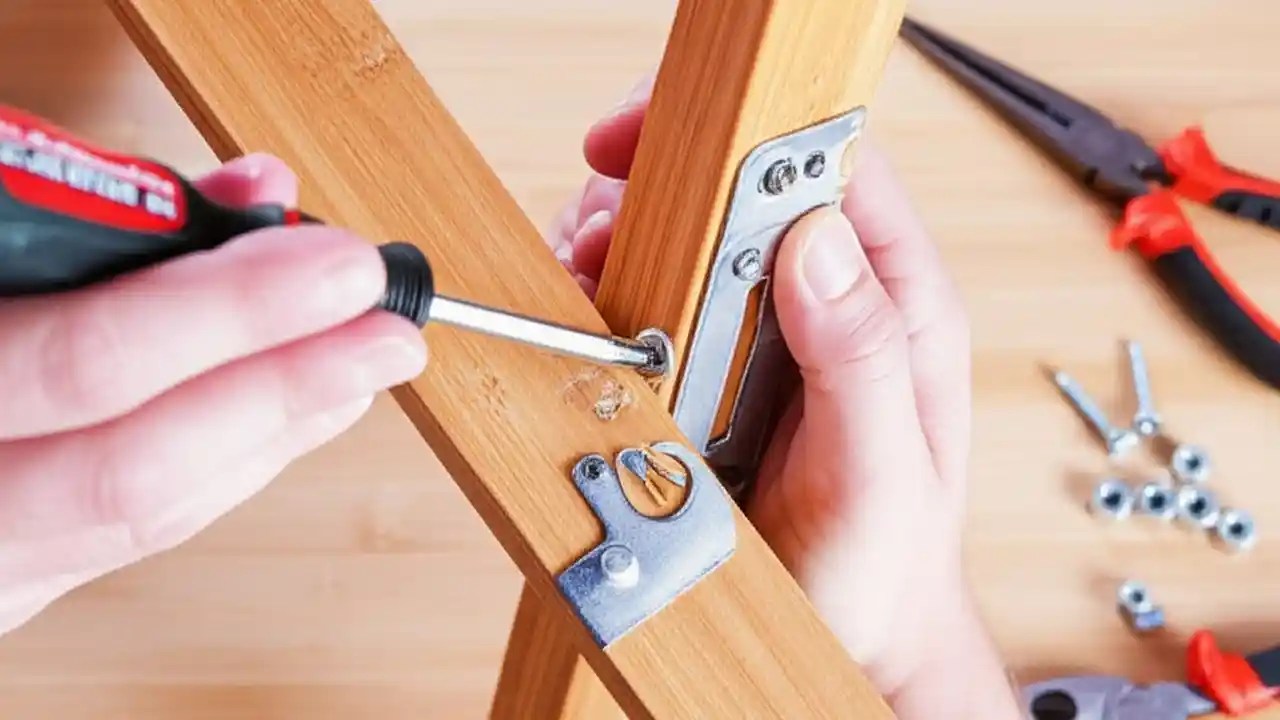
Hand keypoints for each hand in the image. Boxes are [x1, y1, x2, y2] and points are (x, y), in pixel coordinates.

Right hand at [0, 154, 426, 636]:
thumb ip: (82, 209)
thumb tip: (256, 190)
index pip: (82, 364)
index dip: (226, 312)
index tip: (334, 263)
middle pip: (135, 470)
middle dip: (283, 390)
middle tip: (387, 330)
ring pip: (150, 516)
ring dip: (278, 432)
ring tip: (360, 362)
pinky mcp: (9, 583)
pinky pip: (138, 534)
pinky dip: (231, 468)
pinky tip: (293, 417)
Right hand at [549, 79, 1021, 717]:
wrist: (850, 642)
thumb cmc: (885, 568)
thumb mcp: (883, 472)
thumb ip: (859, 356)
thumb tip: (814, 240)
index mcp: (891, 307)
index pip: (835, 171)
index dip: (752, 138)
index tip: (672, 142)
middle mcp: (827, 306)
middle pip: (742, 191)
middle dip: (661, 187)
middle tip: (602, 223)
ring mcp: (765, 338)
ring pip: (688, 241)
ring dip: (625, 241)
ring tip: (586, 272)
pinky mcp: (713, 374)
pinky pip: (655, 304)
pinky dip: (609, 297)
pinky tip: (591, 318)